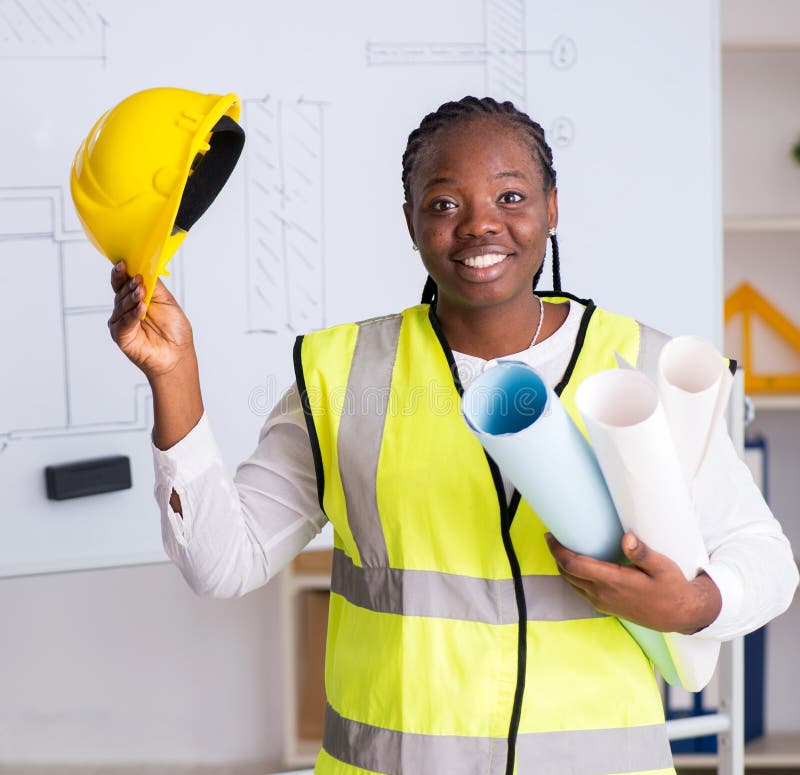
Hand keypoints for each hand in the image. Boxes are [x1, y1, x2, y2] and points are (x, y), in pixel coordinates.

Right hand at [108, 261, 195, 379]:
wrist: (178, 354)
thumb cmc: (174, 330)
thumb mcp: (167, 301)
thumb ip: (155, 286)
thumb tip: (145, 268)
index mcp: (136, 299)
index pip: (123, 282)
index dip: (122, 272)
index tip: (123, 263)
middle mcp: (126, 309)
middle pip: (121, 291)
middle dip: (129, 285)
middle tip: (139, 281)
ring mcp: (122, 321)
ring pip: (121, 305)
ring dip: (132, 297)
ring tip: (141, 292)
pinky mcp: (121, 335)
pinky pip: (124, 322)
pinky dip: (132, 314)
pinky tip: (141, 308)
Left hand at [544, 532, 721, 633]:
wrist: (681, 616)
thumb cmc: (672, 588)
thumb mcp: (662, 566)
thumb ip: (643, 553)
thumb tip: (627, 538)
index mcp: (613, 581)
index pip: (574, 565)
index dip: (558, 550)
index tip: (550, 535)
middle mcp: (603, 594)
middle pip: (567, 573)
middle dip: (556, 555)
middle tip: (552, 537)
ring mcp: (603, 603)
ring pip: (572, 583)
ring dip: (563, 566)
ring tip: (561, 549)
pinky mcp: (606, 608)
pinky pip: (580, 591)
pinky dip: (572, 577)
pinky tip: (577, 566)